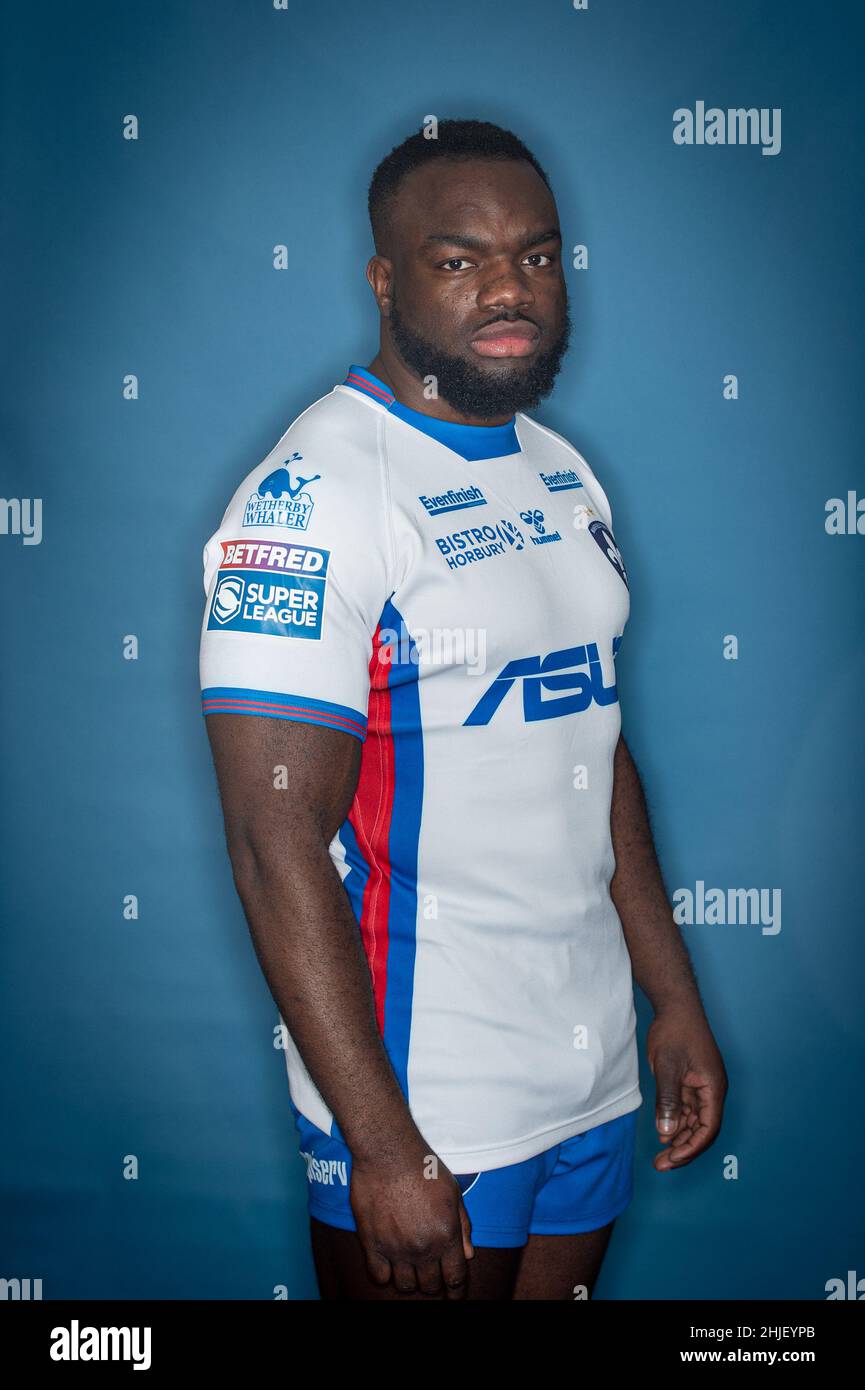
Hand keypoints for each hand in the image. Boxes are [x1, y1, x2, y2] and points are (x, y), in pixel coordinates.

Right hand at [349, 1140, 473, 1297]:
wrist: (388, 1152)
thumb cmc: (423, 1167)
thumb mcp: (453, 1192)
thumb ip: (463, 1226)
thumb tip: (467, 1255)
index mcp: (447, 1235)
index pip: (456, 1279)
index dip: (456, 1291)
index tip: (454, 1294)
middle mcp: (423, 1247)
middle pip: (431, 1286)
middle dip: (434, 1283)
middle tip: (430, 1272)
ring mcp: (396, 1248)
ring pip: (406, 1286)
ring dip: (410, 1280)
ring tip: (409, 1267)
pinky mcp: (372, 1243)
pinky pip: (379, 1276)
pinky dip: (385, 1275)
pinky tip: (388, 1263)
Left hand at [646, 1001, 727, 1170]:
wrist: (676, 1006)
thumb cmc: (675, 1032)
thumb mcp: (668, 1067)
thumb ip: (668, 1100)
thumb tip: (666, 1132)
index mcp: (713, 1088)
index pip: (708, 1128)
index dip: (690, 1147)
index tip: (672, 1159)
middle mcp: (712, 1091)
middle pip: (702, 1128)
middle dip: (683, 1148)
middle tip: (661, 1164)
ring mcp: (702, 1086)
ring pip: (694, 1121)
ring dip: (679, 1137)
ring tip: (660, 1154)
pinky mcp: (692, 1081)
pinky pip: (687, 1108)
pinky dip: (676, 1121)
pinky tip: (663, 1131)